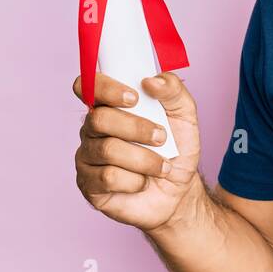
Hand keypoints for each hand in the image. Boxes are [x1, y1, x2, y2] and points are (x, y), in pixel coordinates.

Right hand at [72, 70, 202, 230]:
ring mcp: (88, 156)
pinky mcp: (89, 184)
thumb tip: (152, 80)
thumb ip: (173, 90)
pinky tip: (142, 182)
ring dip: (144, 159)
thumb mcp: (185, 115)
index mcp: (109, 105)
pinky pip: (107, 178)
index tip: (134, 98)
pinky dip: (135, 181)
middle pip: (98, 119)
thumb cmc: (176, 149)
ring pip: (107, 150)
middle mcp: (92, 128)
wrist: (180, 191)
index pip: (87, 85)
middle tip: (162, 138)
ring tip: (162, 166)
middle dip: (136, 129)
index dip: (105, 88)